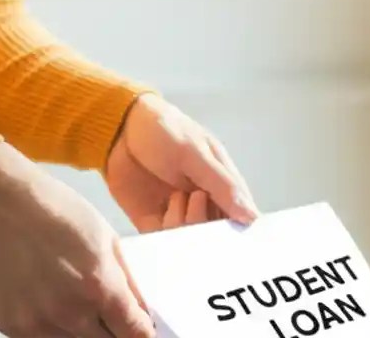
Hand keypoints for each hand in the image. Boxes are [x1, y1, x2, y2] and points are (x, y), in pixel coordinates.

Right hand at [0, 142, 154, 337]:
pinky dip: (52, 328)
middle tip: (106, 311)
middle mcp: (71, 313)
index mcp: (100, 287)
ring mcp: (38, 324)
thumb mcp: (106, 236)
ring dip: (82, 330)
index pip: (137, 334)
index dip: (141, 330)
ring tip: (71, 298)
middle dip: (112, 330)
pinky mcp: (11, 327)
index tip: (139, 324)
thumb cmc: (54, 210)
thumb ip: (127, 281)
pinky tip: (46, 300)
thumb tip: (141, 312)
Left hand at [106, 94, 258, 232]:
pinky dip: (166, 234)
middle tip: (198, 203)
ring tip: (176, 198)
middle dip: (210, 227)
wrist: (117, 128)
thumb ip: (222, 185)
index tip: (238, 236)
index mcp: (221, 184)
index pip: (241, 216)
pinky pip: (164, 241)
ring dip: (186, 223)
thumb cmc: (163, 131)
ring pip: (191, 240)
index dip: (241, 229)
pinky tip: (164, 211)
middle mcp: (203, 202)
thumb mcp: (195, 154)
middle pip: (217, 233)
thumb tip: (252, 216)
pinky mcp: (152, 221)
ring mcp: (178, 213)